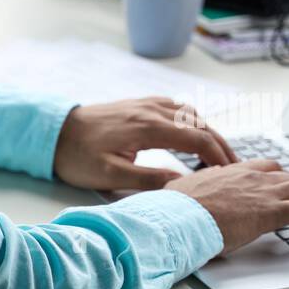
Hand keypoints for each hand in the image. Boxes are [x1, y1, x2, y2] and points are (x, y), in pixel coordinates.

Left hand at [52, 98, 236, 190]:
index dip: (219, 156)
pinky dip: (193, 121)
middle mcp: (151, 109)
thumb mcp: (110, 175)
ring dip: (209, 131)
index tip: (232, 172)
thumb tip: (184, 184)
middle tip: (236, 166)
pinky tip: (194, 134)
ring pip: (191, 113)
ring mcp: (146, 104)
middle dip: (222, 144)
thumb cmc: (76, 156)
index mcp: (148, 127)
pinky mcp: (139, 104)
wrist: (53, 133)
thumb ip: (149, 179)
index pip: (198, 138)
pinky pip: (176, 108)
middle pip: (200, 123)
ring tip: (219, 154)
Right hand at [165, 159, 288, 253]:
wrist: (175, 218)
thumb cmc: (173, 211)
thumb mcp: (182, 192)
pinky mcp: (272, 210)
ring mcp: (264, 191)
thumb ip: (194, 188)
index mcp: (231, 172)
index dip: (283, 179)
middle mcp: (252, 177)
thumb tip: (193, 188)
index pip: (267, 168)